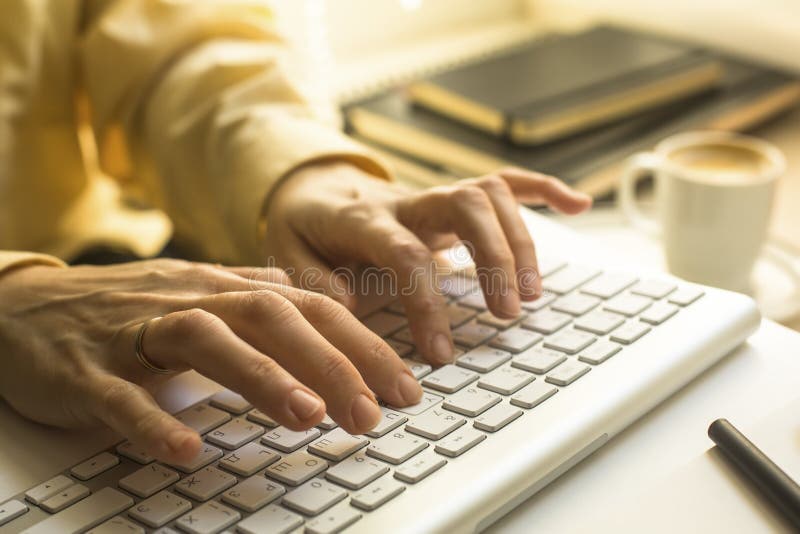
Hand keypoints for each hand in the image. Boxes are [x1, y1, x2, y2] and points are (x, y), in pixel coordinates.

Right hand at [0, 259, 421, 463]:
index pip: (309, 308)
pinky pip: (118, 395)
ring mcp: (134, 332)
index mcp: (222, 288)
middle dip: (330, 363)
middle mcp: (187, 301)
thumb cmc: (128, 308)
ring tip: (308, 416)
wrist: (26, 305)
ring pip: (204, 341)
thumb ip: (260, 300)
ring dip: (261, 378)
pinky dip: (153, 421)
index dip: (362, 345)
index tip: (405, 388)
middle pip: (270, 317)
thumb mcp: (203, 297)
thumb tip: (323, 308)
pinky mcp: (82, 370)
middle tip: (372, 412)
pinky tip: (187, 451)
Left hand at [264, 163, 590, 363]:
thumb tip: (349, 312)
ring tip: (532, 295)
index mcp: (361, 219)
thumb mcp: (288, 254)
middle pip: (464, 206)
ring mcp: (431, 196)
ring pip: (488, 194)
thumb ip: (315, 282)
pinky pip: (501, 182)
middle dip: (495, 258)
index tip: (442, 352)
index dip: (428, 302)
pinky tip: (576, 203)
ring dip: (520, 239)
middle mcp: (405, 200)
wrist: (312, 189)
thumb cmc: (304, 228)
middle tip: (508, 314)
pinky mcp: (450, 198)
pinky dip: (540, 189)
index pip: (405, 253)